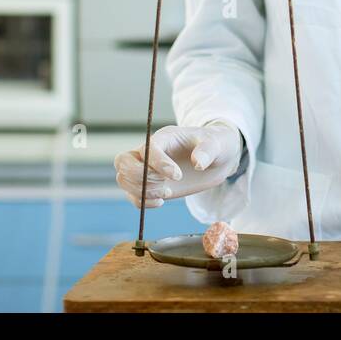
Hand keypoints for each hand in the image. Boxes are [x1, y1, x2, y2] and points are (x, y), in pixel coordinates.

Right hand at [114, 122, 244, 208]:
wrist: (217, 159)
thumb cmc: (216, 145)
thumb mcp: (217, 144)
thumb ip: (208, 150)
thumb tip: (198, 163)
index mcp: (164, 137)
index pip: (148, 148)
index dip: (157, 163)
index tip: (178, 176)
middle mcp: (150, 152)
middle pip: (123, 161)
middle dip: (140, 177)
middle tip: (166, 185)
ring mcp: (148, 169)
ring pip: (123, 179)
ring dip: (142, 191)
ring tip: (167, 192)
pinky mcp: (150, 185)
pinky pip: (132, 195)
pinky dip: (142, 202)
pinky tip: (162, 200)